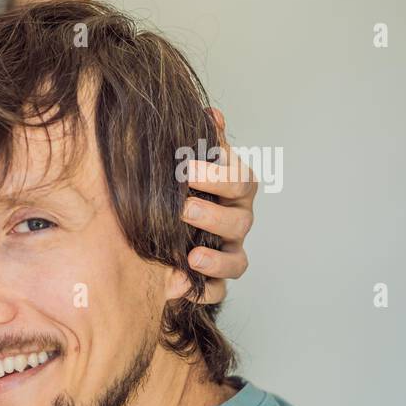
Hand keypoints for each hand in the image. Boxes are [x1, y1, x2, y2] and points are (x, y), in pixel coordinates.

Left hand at [185, 107, 256, 302]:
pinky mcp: (216, 281)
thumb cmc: (184, 188)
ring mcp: (229, 252)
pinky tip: (181, 288)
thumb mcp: (191, 164)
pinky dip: (204, 292)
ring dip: (215, 260)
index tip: (188, 167)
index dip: (218, 175)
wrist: (164, 231)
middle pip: (240, 221)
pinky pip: (218, 292)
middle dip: (213, 215)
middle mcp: (237, 222)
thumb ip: (202, 141)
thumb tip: (210, 112)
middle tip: (183, 209)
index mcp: (234, 190)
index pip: (240, 180)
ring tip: (190, 257)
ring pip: (237, 261)